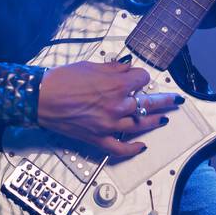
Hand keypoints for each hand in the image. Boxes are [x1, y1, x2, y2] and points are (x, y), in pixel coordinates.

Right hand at [37, 59, 181, 159]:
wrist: (40, 98)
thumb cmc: (61, 80)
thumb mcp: (91, 66)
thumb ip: (113, 69)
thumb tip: (126, 68)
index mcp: (116, 85)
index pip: (143, 79)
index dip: (142, 77)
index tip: (140, 78)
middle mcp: (117, 106)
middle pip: (149, 103)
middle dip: (165, 100)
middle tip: (175, 100)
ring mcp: (109, 125)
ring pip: (140, 125)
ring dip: (154, 121)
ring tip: (163, 118)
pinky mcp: (98, 139)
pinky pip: (121, 148)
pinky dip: (133, 148)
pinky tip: (142, 146)